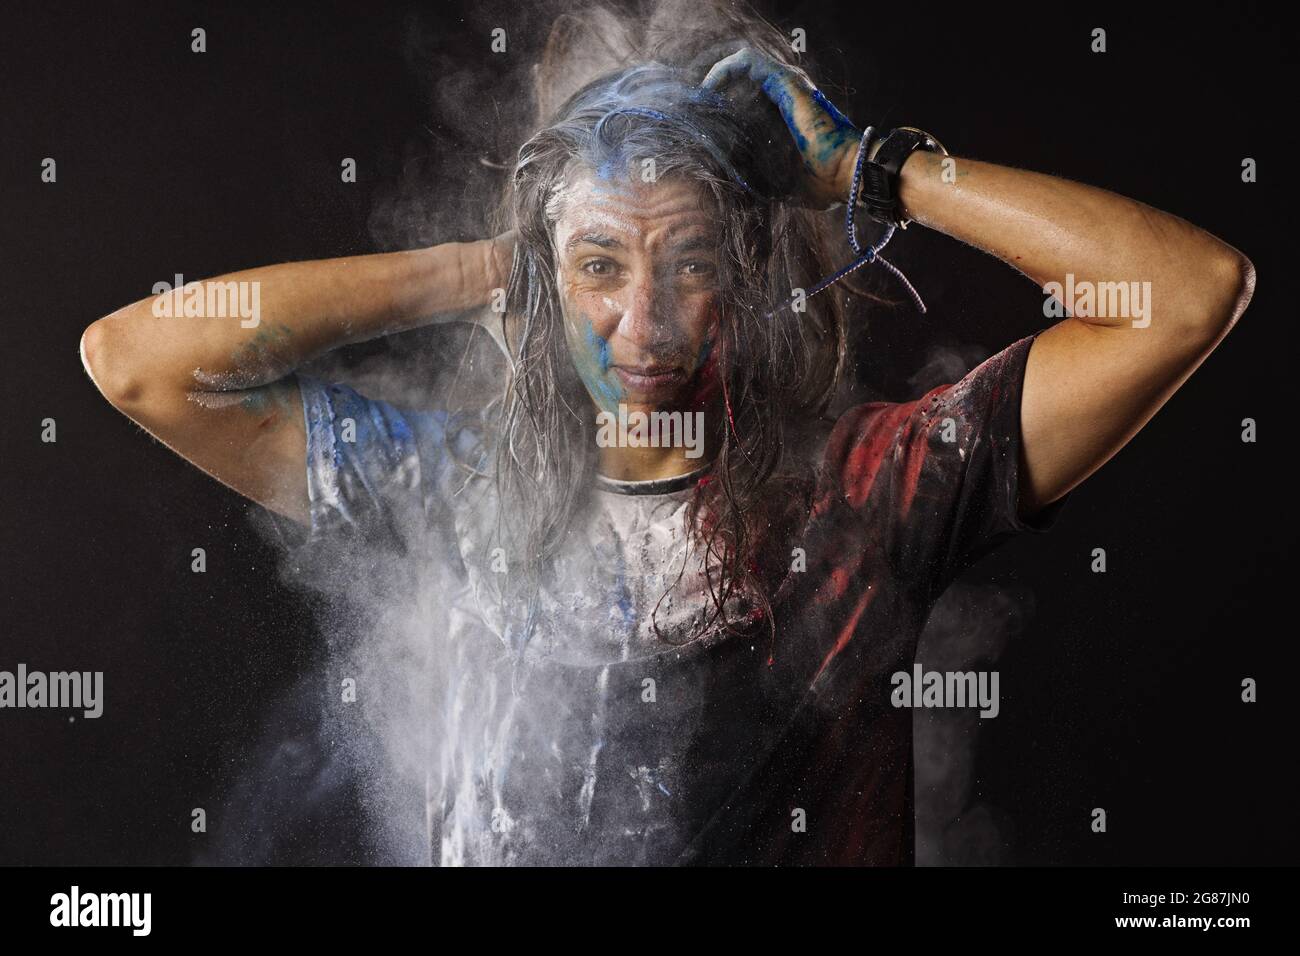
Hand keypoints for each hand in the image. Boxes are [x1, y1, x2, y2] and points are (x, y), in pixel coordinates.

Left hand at [702, 47, 860, 209]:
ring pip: (742, 67)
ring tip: (699, 101)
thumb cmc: (819, 182)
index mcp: (784, 117)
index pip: (747, 101)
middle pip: (742, 82)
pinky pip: (748, 61)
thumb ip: (752, 175)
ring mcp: (788, 85)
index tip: (702, 126)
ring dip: (716, 79)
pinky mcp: (786, 81)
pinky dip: (725, 70)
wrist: (846, 173)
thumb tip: (722, 180)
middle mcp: (786, 96)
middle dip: (715, 94)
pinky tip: (709, 88)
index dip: (722, 108)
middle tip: (695, 113)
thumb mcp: (774, 180)